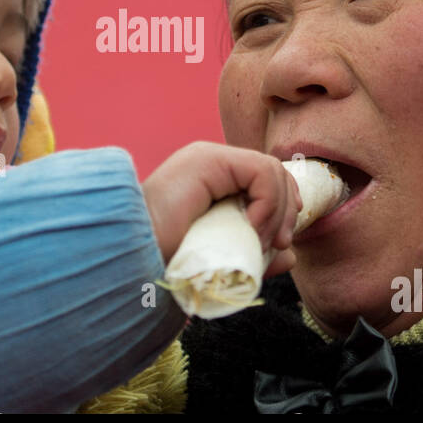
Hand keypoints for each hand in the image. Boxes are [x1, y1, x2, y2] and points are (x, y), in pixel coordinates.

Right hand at [141, 141, 301, 270]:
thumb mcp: (224, 260)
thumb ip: (255, 255)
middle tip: (276, 246)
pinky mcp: (207, 159)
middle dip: (286, 211)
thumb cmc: (166, 263)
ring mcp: (208, 158)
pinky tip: (252, 228)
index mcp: (213, 183)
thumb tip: (289, 256)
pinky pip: (260, 171)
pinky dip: (268, 203)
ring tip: (258, 243)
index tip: (280, 242)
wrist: (132, 260)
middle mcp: (212, 165)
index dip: (284, 208)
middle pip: (275, 172)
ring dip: (276, 212)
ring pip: (272, 171)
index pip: (267, 181)